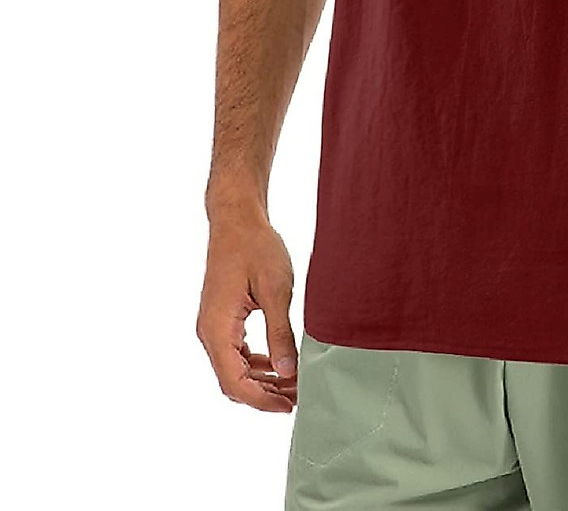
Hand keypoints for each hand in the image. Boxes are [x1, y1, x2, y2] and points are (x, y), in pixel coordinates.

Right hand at [196, 213, 297, 411]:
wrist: (237, 220)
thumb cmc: (256, 248)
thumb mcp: (276, 291)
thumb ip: (281, 333)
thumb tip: (287, 371)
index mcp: (217, 329)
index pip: (235, 382)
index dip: (262, 400)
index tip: (289, 406)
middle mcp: (209, 333)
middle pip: (232, 381)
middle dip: (264, 394)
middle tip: (298, 397)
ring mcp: (212, 326)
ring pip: (234, 369)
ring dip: (262, 380)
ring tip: (293, 383)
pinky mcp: (220, 319)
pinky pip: (235, 352)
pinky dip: (256, 363)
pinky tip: (279, 362)